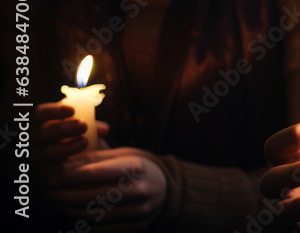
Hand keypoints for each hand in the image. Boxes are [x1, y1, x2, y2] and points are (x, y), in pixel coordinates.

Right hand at [34, 102, 109, 178]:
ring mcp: (38, 157)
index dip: (53, 111)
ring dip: (67, 147)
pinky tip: (80, 161)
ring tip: (85, 142)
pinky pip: (52, 172)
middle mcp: (35, 140)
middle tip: (83, 125)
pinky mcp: (44, 173)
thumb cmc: (75, 138)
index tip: (72, 110)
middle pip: (43, 133)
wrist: (73, 162)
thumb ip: (87, 125)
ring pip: (48, 153)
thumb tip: (105, 130)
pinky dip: (67, 166)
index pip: (39, 113)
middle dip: (63, 128)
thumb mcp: (77, 127)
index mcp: (40, 123)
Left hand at [46, 147, 166, 231]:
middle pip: (91, 197)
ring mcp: (139, 210)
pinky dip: (86, 223)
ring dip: (72, 210)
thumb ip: (96, 157)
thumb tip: (64, 163)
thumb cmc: (139, 168)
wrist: (167, 190)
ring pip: (95, 216)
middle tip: (51, 193)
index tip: (53, 177)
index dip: (69, 176)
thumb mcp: (124, 154)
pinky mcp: (137, 226)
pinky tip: (77, 215)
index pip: (94, 173)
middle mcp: (139, 189)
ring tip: (61, 203)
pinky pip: (103, 229)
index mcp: (136, 166)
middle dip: (65, 196)